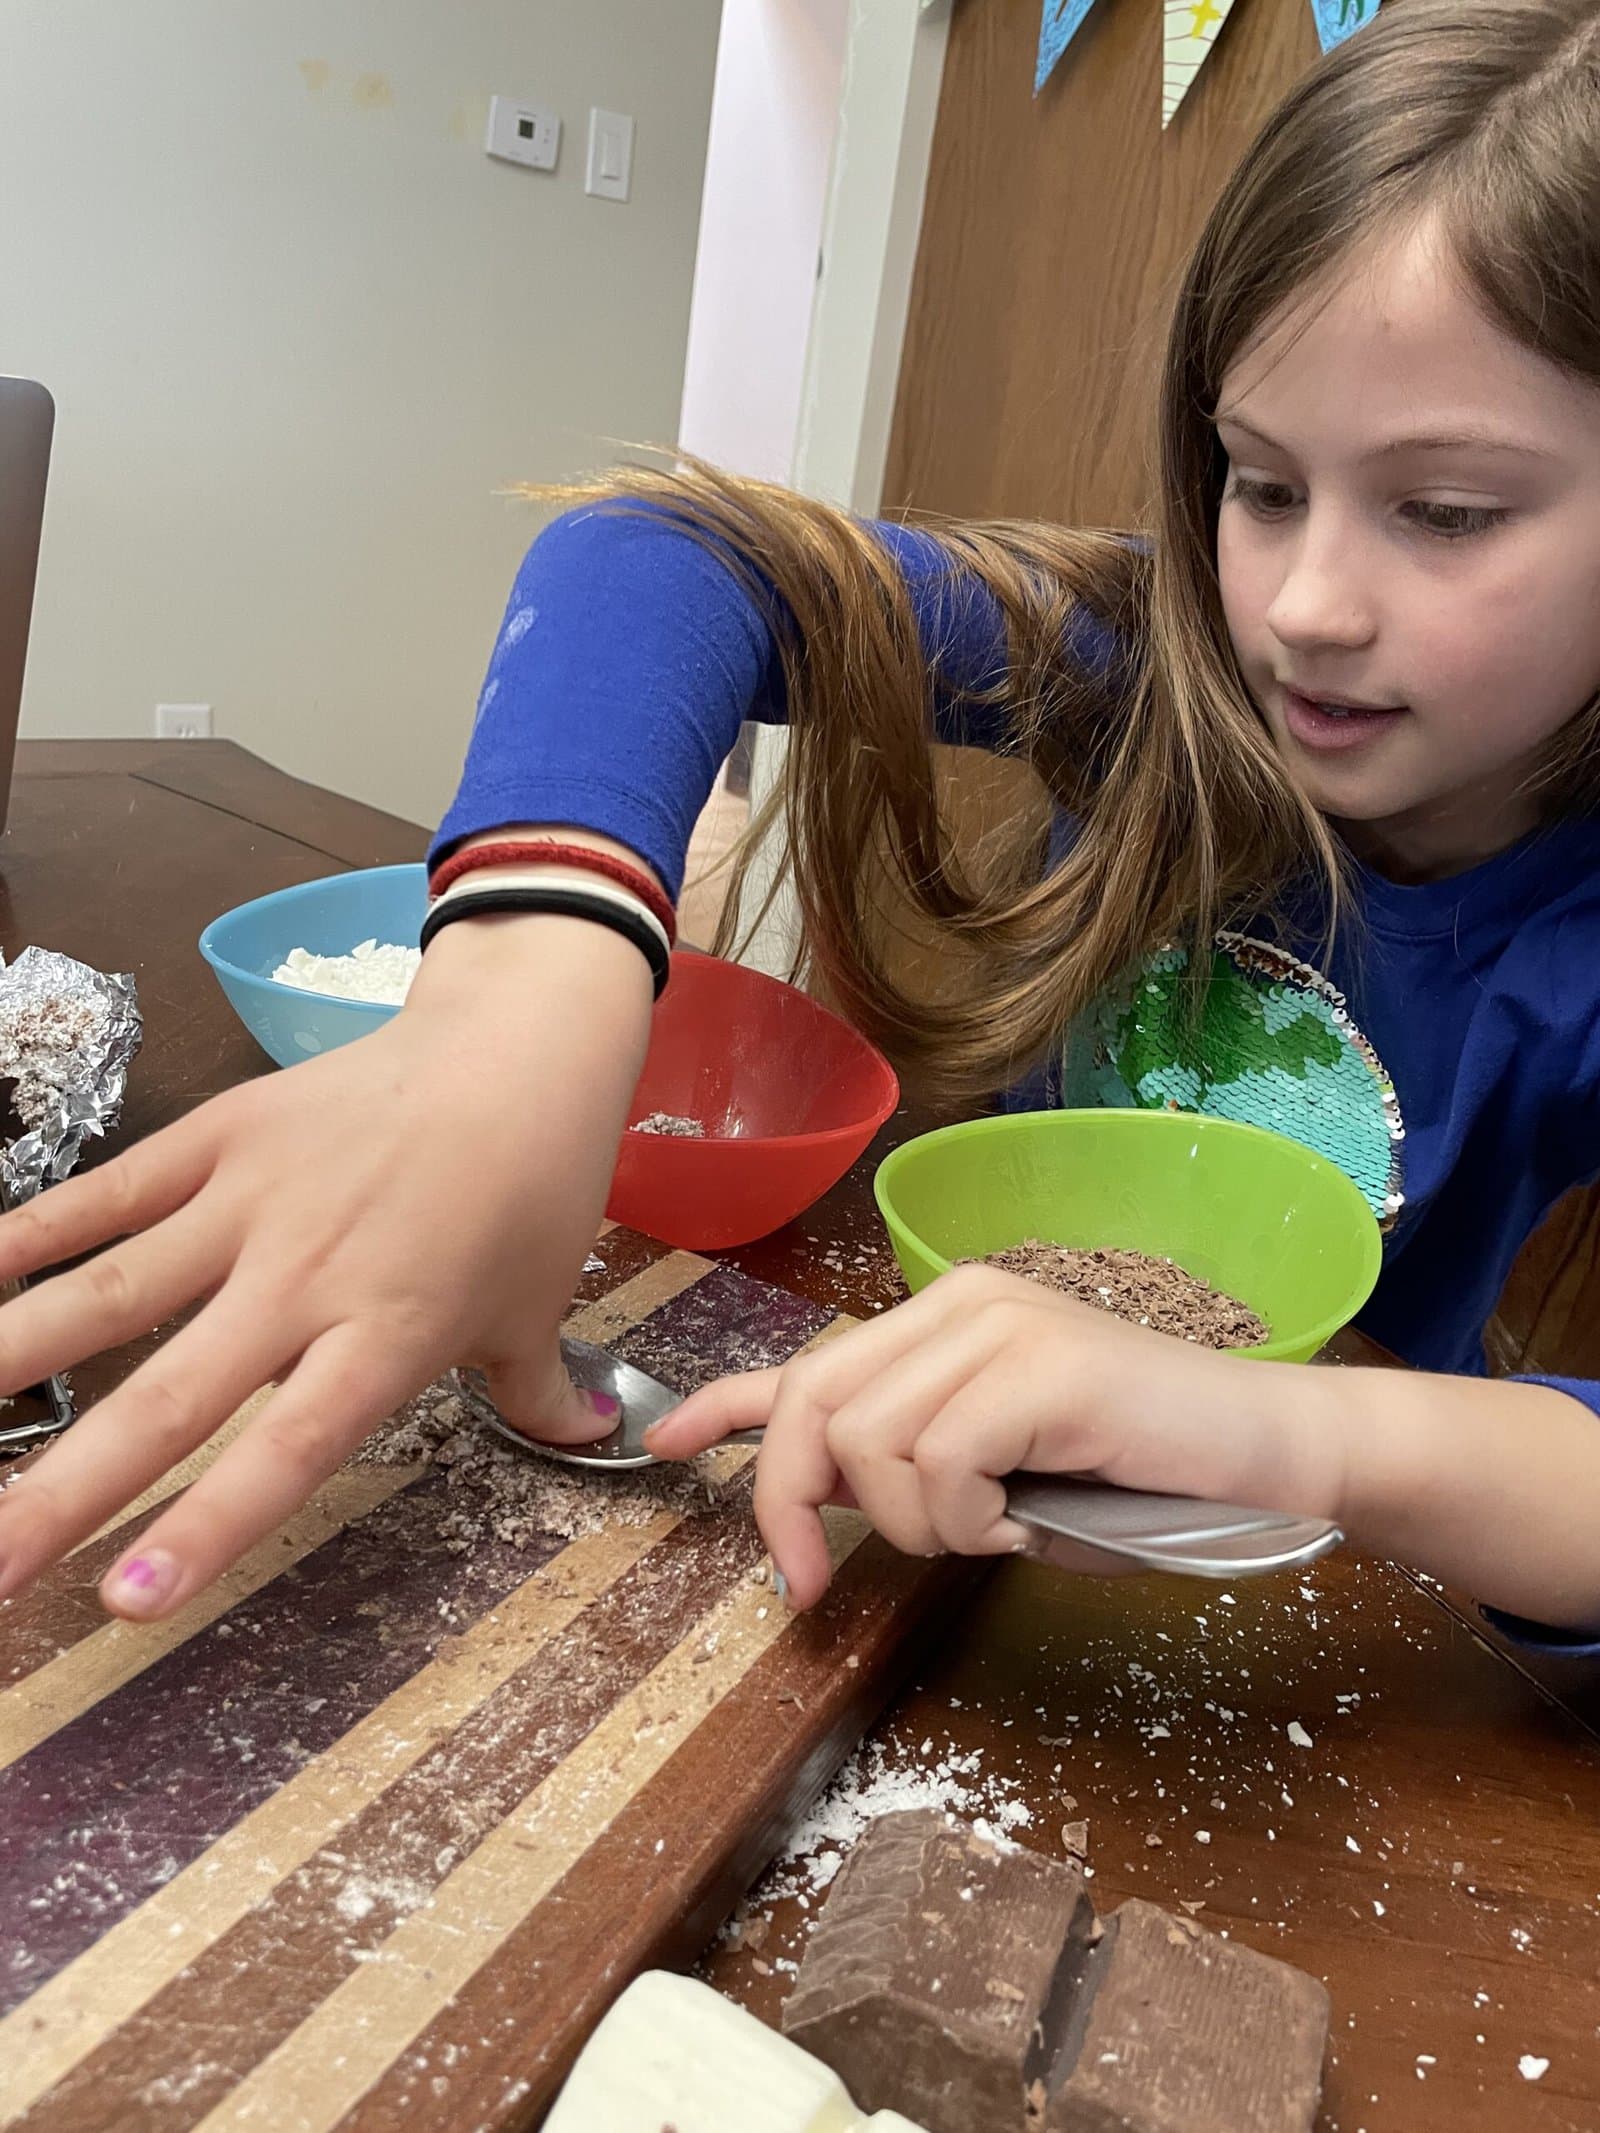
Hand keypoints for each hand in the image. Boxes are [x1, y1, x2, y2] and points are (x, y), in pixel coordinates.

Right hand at [0, 911, 653, 1621]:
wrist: (517, 1044)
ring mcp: (253, 1200)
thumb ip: (539, 1391)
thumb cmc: (535, 1185)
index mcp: (387, 1333)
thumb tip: (589, 1441)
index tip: (124, 1602)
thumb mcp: (540, 1303)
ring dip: (10, 1359)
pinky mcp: (222, 1133)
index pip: (285, 1448)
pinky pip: (112, 1191)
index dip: (207, 1525)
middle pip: (168, 1397)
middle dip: (65, 1492)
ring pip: (110, 1293)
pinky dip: (31, 1232)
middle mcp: (306, 1277)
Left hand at [645, 1265, 1330, 1607]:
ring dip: (917, 1525)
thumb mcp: (997, 1470)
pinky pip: (940, 1463)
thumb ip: (911, 1462)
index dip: (724, 1407)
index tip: (661, 1447)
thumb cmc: (1133, 1475)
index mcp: (946, 1316)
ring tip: (992, 1527)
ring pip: (868, 1445)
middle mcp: (962, 1302)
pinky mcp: (1039, 1364)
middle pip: (813, 1404)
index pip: (810, 1358)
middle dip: (793, 1506)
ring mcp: (1001, 1324)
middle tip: (819, 1582)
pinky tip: (1022, 1518)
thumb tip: (810, 1498)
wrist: (1264, 1453)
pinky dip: (967, 1519)